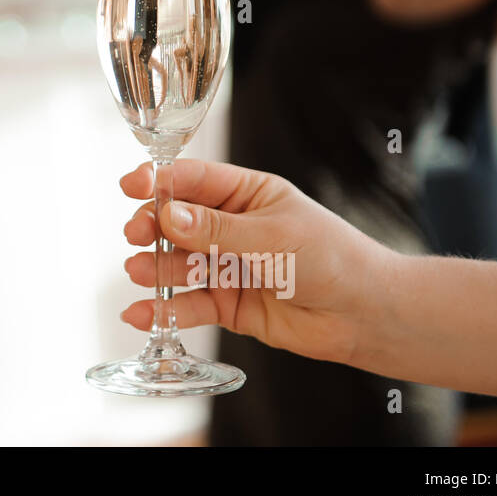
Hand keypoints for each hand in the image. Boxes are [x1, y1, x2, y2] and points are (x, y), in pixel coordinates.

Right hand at [118, 158, 393, 366]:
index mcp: (246, 194)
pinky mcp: (228, 304)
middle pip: (177, 222)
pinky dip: (164, 310)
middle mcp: (232, 228)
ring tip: (139, 272)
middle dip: (153, 226)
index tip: (131, 186)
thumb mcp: (271, 236)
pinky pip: (189, 305)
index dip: (159, 181)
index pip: (193, 180)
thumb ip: (216, 230)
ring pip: (179, 264)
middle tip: (136, 234)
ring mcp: (228, 266)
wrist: (364, 315)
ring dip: (156, 268)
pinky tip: (142, 313)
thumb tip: (168, 214)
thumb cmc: (331, 259)